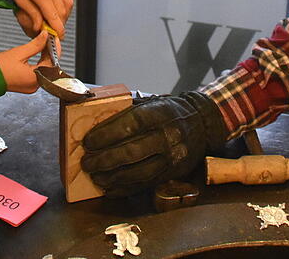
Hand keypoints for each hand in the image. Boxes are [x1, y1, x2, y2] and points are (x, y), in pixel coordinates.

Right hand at [0, 31, 48, 92]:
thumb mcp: (19, 52)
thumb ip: (35, 45)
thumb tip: (45, 36)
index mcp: (35, 78)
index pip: (52, 62)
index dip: (55, 49)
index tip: (54, 38)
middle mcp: (34, 85)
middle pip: (48, 66)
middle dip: (49, 52)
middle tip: (48, 39)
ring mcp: (30, 87)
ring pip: (43, 69)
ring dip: (43, 57)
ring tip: (42, 44)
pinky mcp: (25, 85)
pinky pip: (36, 73)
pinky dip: (38, 63)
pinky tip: (36, 53)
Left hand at [4, 0, 73, 53]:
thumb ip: (31, 15)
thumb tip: (40, 28)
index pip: (53, 16)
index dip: (57, 29)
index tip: (58, 37)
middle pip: (63, 12)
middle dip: (60, 24)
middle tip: (55, 31)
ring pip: (68, 5)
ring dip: (64, 15)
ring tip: (55, 21)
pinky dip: (66, 6)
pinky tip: (59, 10)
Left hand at [80, 91, 226, 196]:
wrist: (202, 123)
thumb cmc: (168, 111)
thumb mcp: (151, 101)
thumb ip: (126, 108)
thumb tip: (91, 112)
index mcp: (160, 113)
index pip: (130, 124)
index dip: (106, 134)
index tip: (88, 141)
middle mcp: (167, 136)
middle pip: (132, 152)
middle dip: (104, 160)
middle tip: (86, 162)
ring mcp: (172, 157)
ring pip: (138, 172)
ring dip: (112, 177)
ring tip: (95, 176)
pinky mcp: (173, 173)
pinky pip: (145, 184)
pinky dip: (124, 188)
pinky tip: (109, 188)